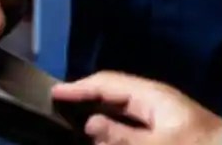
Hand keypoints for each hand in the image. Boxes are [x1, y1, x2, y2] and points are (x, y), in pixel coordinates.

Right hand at [51, 72, 221, 144]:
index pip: (107, 83)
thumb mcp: (159, 144)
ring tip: (75, 124)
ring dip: (100, 117)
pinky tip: (105, 137)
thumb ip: (122, 136)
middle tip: (58, 109)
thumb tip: (91, 122)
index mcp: (153, 95)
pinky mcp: (167, 132)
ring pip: (122, 112)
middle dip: (86, 100)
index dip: (79, 87)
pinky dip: (115, 128)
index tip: (54, 93)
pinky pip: (133, 125)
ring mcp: (163, 117)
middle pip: (113, 95)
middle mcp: (156, 102)